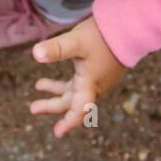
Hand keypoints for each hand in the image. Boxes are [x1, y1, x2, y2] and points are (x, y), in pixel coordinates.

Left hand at [29, 16, 126, 138]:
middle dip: (53, 106)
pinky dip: (65, 85)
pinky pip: (79, 85)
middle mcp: (95, 87)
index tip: (58, 133)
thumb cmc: (102, 36)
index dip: (69, 122)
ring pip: (74, 93)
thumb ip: (56, 49)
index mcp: (90, 84)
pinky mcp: (98, 71)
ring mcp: (97, 80)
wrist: (127, 27)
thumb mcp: (76, 42)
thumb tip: (35, 53)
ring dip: (57, 93)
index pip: (79, 110)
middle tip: (33, 108)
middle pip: (72, 103)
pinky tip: (54, 79)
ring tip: (39, 86)